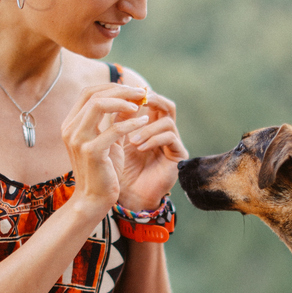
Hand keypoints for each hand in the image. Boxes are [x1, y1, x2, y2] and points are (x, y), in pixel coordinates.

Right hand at [60, 83, 150, 216]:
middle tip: (140, 93)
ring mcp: (78, 140)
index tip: (132, 90)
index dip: (112, 87)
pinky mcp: (91, 152)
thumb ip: (114, 120)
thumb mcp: (109, 140)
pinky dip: (131, 123)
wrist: (93, 199)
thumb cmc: (102, 170)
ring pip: (99, 105)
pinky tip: (143, 122)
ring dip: (123, 101)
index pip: (88, 92)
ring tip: (140, 104)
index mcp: (71, 124)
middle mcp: (70, 129)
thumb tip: (130, 99)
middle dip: (120, 90)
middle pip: (94, 94)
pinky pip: (113, 129)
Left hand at [115, 88, 186, 210]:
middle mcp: (164, 132)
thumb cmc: (122, 169)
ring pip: (167, 121)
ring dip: (147, 128)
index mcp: (150, 125)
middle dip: (150, 102)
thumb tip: (113, 95)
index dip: (137, 96)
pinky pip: (170, 138)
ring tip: (132, 141)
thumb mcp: (117, 141)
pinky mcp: (178, 156)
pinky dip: (153, 139)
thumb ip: (119, 120)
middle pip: (166, 105)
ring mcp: (173, 143)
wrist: (129, 196)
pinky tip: (139, 148)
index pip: (150, 101)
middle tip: (134, 106)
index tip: (121, 98)